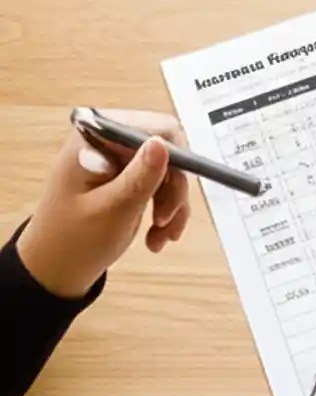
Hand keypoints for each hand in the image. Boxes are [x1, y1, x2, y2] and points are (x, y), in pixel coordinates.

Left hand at [18, 109, 190, 297]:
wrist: (58, 267)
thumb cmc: (74, 241)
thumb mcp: (113, 210)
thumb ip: (140, 176)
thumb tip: (163, 143)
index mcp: (95, 140)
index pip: (154, 128)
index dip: (176, 158)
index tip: (177, 194)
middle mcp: (108, 143)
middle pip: (167, 152)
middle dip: (173, 191)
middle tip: (165, 222)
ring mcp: (118, 161)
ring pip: (169, 172)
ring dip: (172, 207)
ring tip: (161, 236)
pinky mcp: (127, 178)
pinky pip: (162, 187)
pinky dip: (166, 212)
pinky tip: (157, 236)